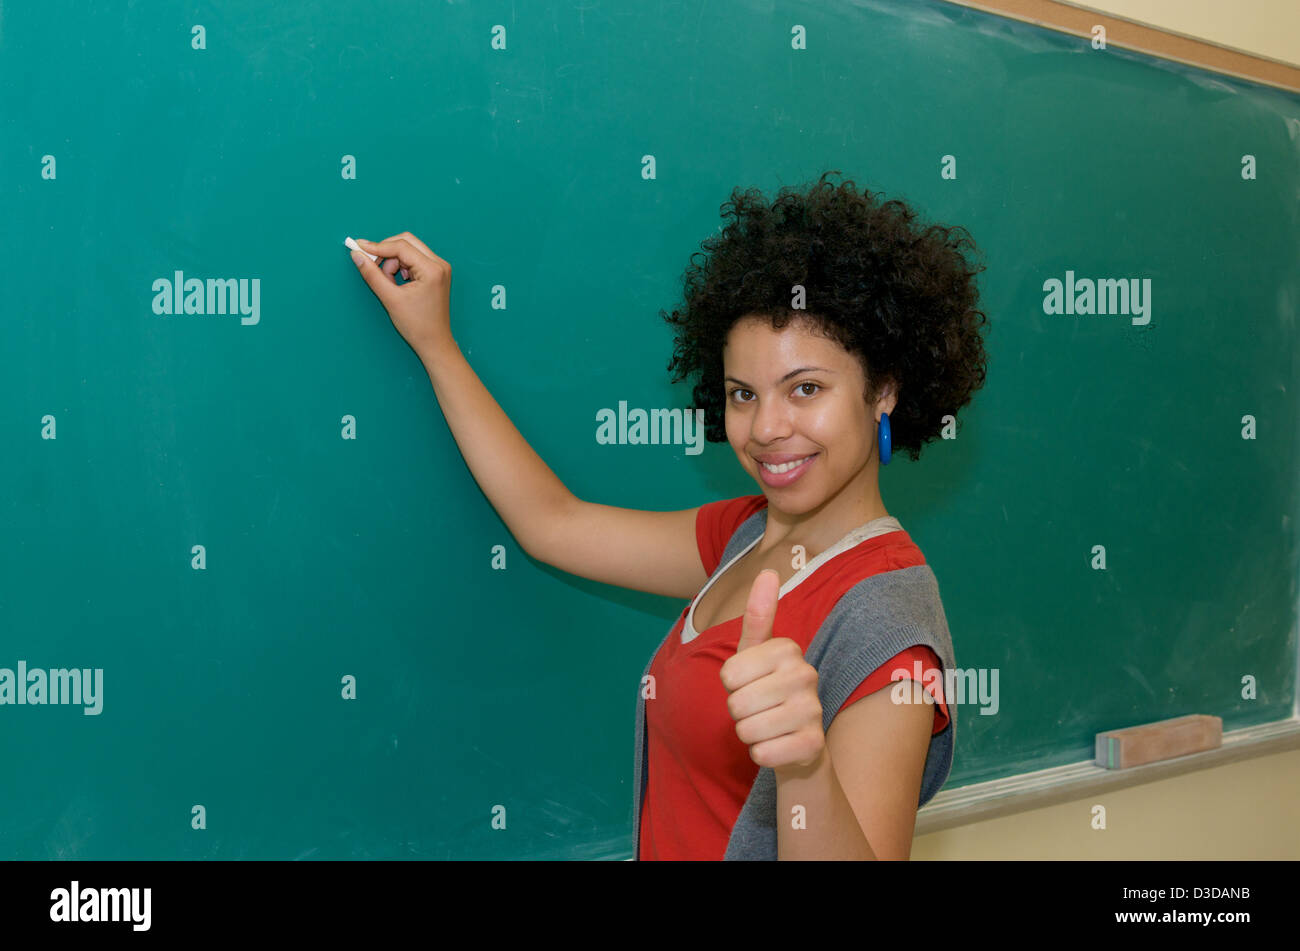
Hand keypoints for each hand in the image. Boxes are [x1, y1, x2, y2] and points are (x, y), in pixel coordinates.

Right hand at [351, 231, 454, 360]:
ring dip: (393, 262)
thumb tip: (357, 255)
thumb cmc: (416, 325)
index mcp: (432, 269)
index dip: (377, 246)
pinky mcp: (436, 273)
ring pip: (409, 250)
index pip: (401, 246)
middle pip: (406, 242)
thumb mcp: (390, 298)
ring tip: (389, 284)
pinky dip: (401, 267)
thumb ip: (372, 275)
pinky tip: (398, 284)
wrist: (434, 342)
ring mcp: (440, 267)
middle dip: (386, 253)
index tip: (358, 247)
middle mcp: (439, 264)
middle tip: (372, 265)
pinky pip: (414, 259)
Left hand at [719, 569, 825, 769]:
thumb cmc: (768, 692)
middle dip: (738, 713)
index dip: (731, 685)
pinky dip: (761, 755)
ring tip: (767, 726)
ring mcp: (813, 710)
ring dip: (749, 734)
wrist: (799, 744)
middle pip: (736, 703)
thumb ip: (759, 616)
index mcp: (788, 649)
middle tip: (759, 710)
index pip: (728, 673)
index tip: (751, 684)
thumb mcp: (756, 654)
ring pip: (747, 729)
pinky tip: (777, 746)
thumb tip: (768, 570)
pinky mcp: (813, 745)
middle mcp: (806, 674)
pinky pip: (762, 753)